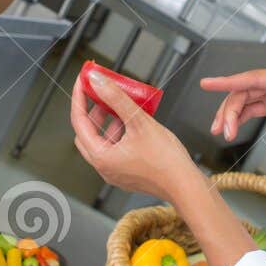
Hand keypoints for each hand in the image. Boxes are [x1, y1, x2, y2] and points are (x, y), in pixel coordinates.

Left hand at [70, 70, 196, 199]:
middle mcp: (104, 168)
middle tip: (101, 93)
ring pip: (102, 141)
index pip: (79, 122)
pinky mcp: (128, 174)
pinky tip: (133, 123)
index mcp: (101, 157)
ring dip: (108, 122)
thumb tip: (97, 81)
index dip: (79, 98)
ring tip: (121, 106)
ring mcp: (116, 173)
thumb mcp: (139, 122)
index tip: (83, 80)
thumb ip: (116, 98)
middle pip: (87, 133)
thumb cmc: (165, 160)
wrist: (185, 185)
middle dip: (92, 111)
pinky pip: (115, 149)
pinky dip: (119, 133)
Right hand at [201, 68, 265, 144]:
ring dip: (232, 116)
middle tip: (221, 130)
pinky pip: (254, 110)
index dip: (230, 81)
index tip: (210, 84)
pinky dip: (241, 119)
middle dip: (229, 109)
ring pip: (247, 101)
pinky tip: (233, 129)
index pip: (255, 78)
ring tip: (223, 134)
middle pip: (246, 91)